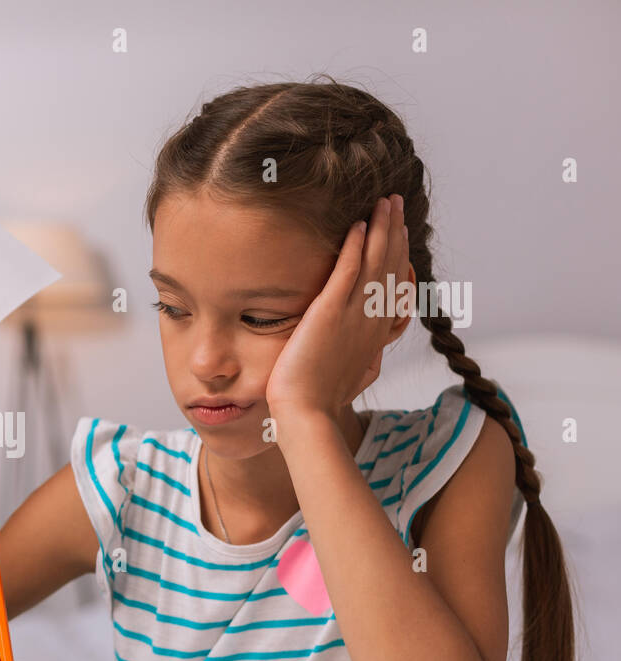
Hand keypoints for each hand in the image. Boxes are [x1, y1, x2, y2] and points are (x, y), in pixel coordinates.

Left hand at [265, 194, 412, 424]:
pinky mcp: (330, 313)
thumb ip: (366, 360)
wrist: (306, 413)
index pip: (393, 284)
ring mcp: (353, 314)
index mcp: (376, 332)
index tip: (399, 231)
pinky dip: (355, 246)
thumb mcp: (355, 376)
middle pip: (390, 264)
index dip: (398, 254)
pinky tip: (359, 224)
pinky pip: (346, 271)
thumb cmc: (323, 400)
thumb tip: (374, 359)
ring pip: (374, 261)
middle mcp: (371, 319)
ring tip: (385, 201)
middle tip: (397, 202)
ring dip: (382, 228)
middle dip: (394, 230)